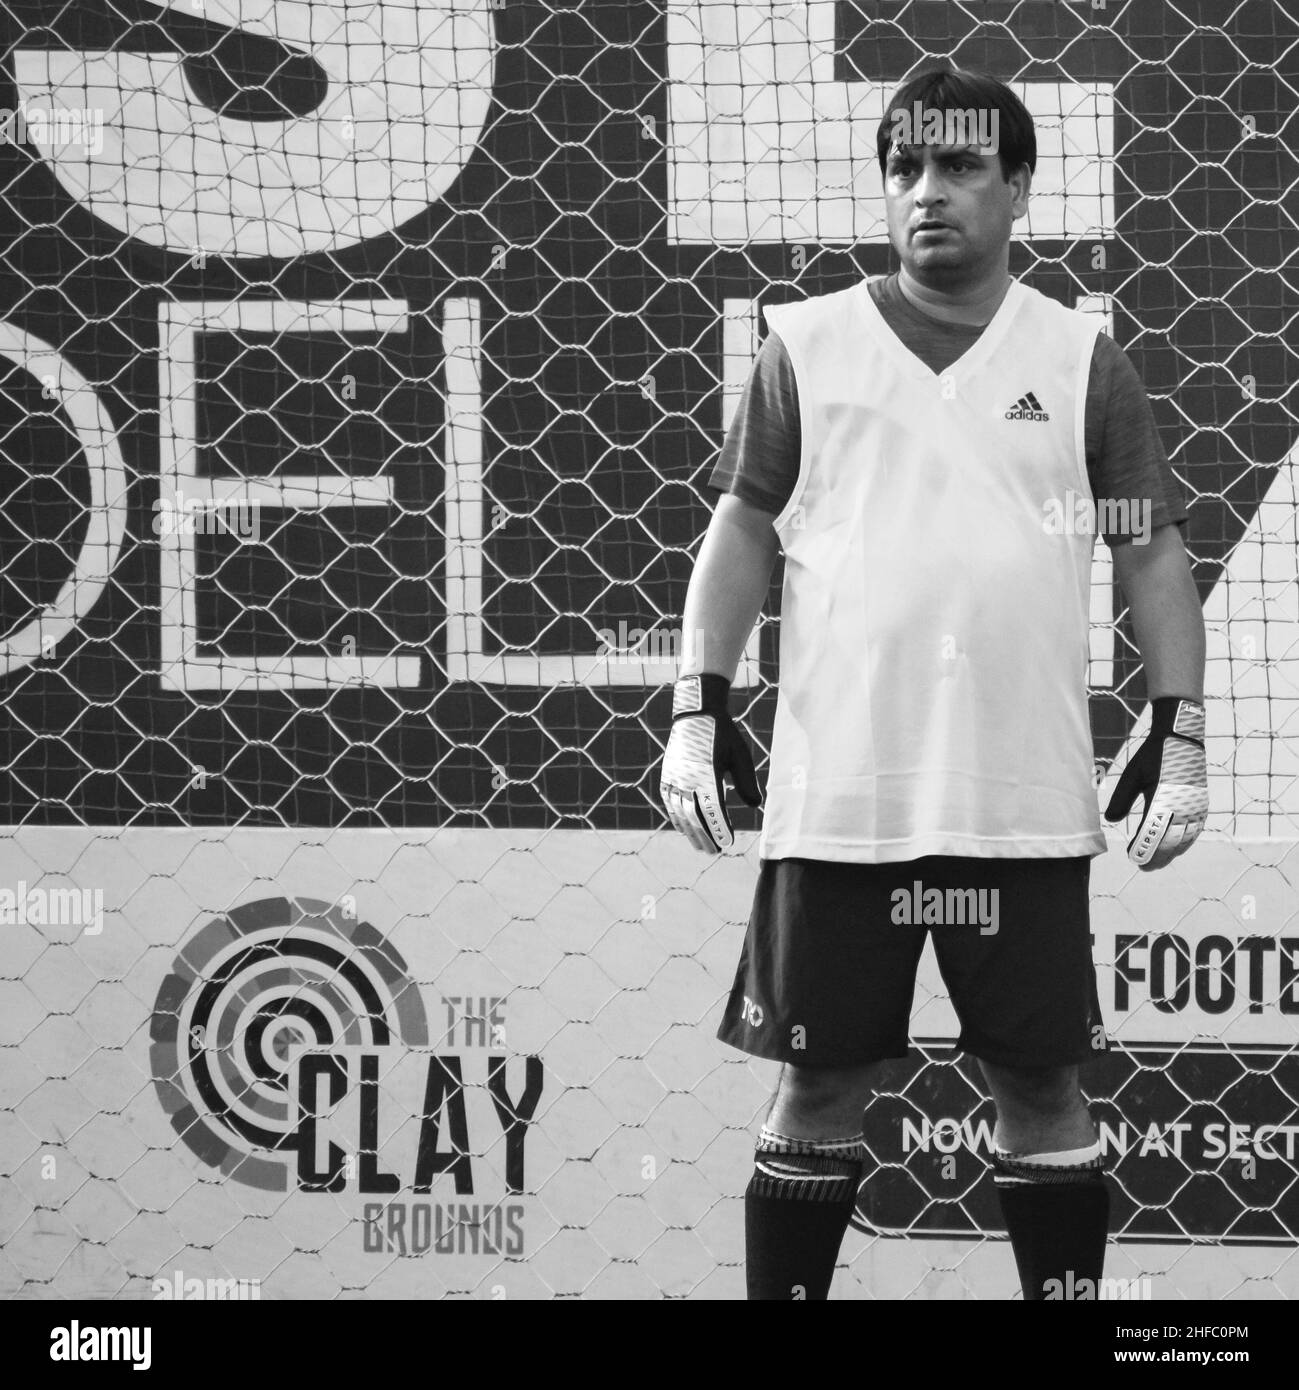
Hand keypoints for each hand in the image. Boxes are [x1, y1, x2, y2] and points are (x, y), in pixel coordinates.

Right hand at [660, 673, 761, 852]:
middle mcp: (688, 777)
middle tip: (714, 852)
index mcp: (708, 773)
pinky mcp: (668, 774)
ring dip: (690, 831)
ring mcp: (675, 776)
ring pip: (680, 812)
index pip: (713, 809)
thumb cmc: (723, 734)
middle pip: (694, 816)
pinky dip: (675, 817)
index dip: (720, 828)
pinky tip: (682, 829)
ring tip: (699, 846)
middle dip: (704, 836)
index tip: (728, 842)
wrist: (696, 712)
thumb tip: (755, 806)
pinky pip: (669, 802)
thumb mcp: (740, 755)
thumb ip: (746, 781)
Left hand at [1104, 697, 1206, 869]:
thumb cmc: (1153, 757)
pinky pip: (1195, 831)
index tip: (1132, 857)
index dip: (1143, 849)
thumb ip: (1121, 799)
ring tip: (1156, 861)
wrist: (1182, 739)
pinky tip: (1174, 847)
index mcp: (1164, 801)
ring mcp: (1196, 807)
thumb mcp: (1132, 775)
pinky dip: (1184, 842)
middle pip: (1170, 843)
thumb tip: (1111, 820)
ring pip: (1184, 840)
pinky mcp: (1201, 804)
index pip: (1152, 835)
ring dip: (1170, 852)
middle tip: (1142, 866)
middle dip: (1156, 856)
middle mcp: (1183, 808)